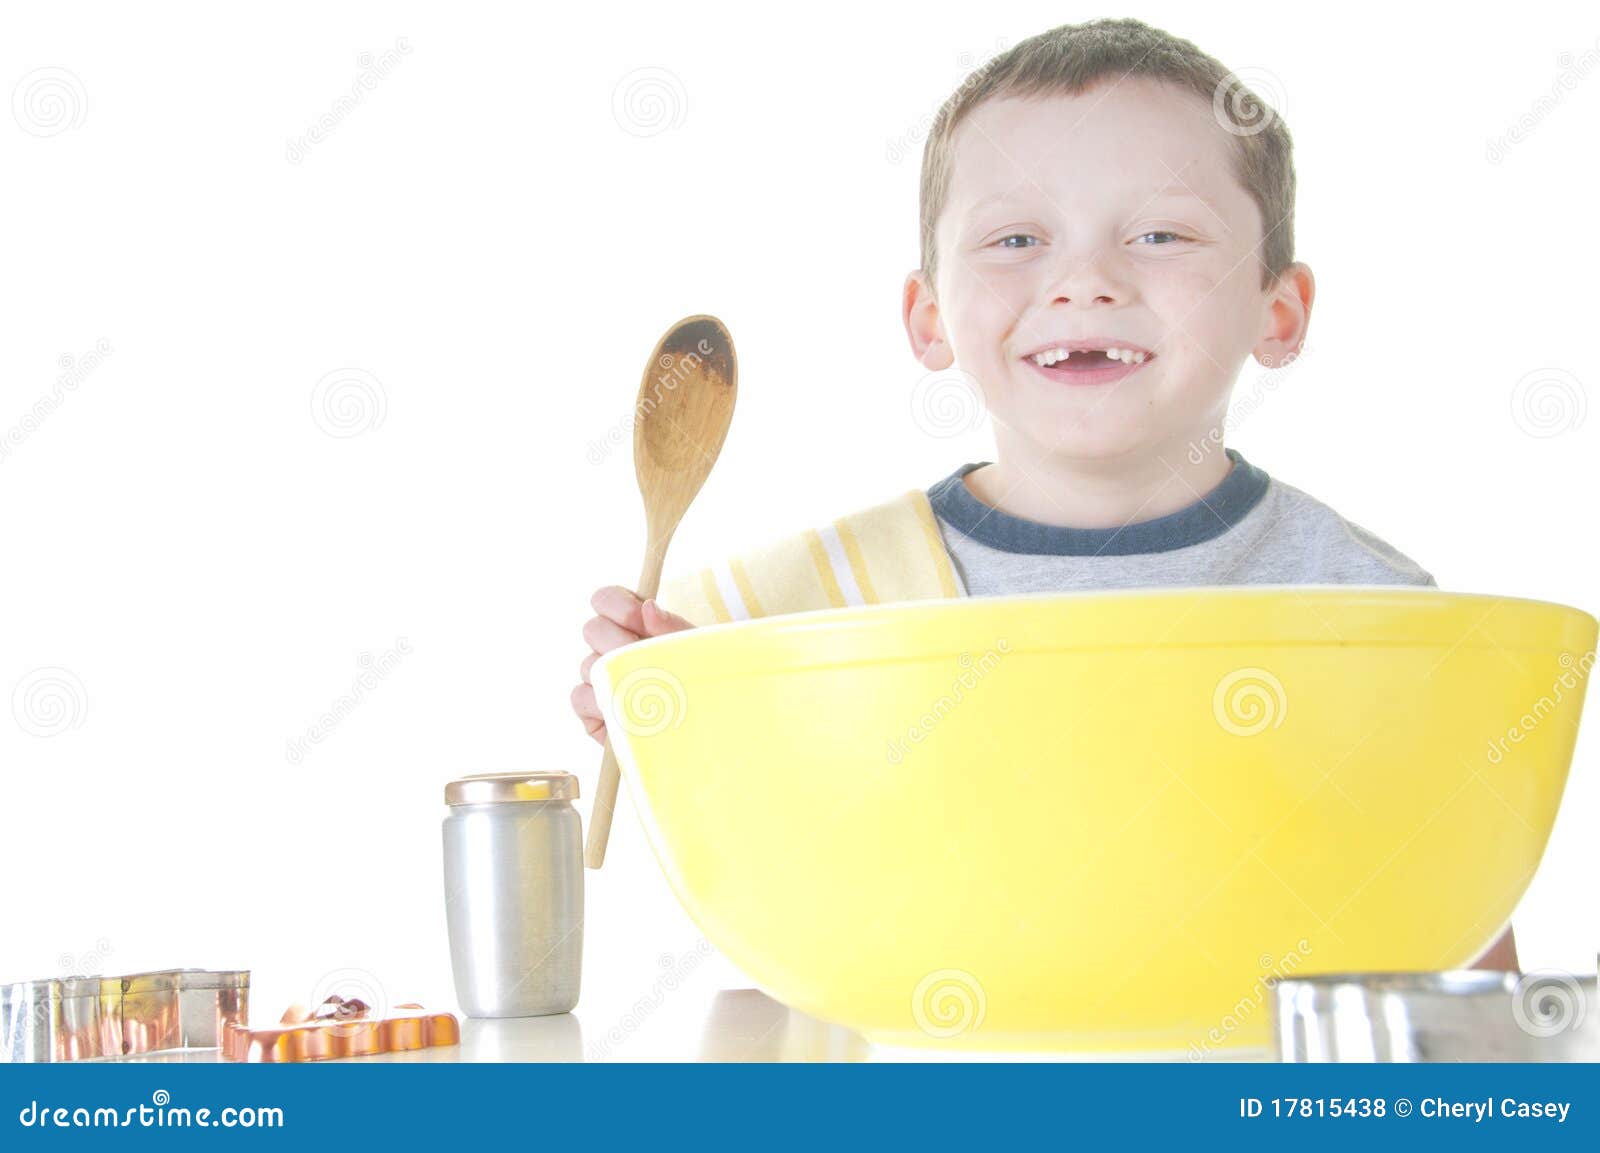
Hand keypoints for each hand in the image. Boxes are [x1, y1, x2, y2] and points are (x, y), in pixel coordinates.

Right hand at [571, 585, 694, 744]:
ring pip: (588, 664)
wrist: (710, 727)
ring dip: (615, 675)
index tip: (638, 619)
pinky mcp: (591, 711)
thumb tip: (648, 607)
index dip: (617, 604)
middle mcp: (612, 648)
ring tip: (646, 691)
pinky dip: (599, 702)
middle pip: (592, 628)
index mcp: (635, 625)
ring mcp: (599, 679)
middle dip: (617, 640)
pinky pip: (580, 697)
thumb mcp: (697, 653)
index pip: (606, 599)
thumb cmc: (704, 684)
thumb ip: (674, 628)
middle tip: (642, 658)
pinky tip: (625, 711)